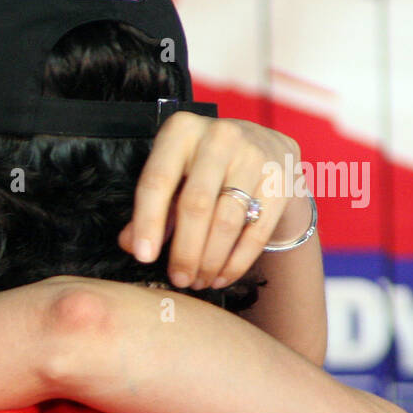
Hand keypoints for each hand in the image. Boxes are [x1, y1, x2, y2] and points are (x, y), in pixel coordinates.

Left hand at [119, 114, 303, 289]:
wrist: (262, 145)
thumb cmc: (202, 165)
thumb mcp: (173, 175)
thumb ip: (152, 208)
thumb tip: (131, 244)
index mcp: (182, 130)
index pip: (158, 180)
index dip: (148, 222)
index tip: (144, 256)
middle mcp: (220, 136)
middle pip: (196, 205)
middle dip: (185, 251)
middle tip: (178, 279)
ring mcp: (255, 155)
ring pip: (227, 221)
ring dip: (210, 261)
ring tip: (197, 282)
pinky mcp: (282, 180)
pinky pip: (257, 231)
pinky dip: (237, 261)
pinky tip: (221, 277)